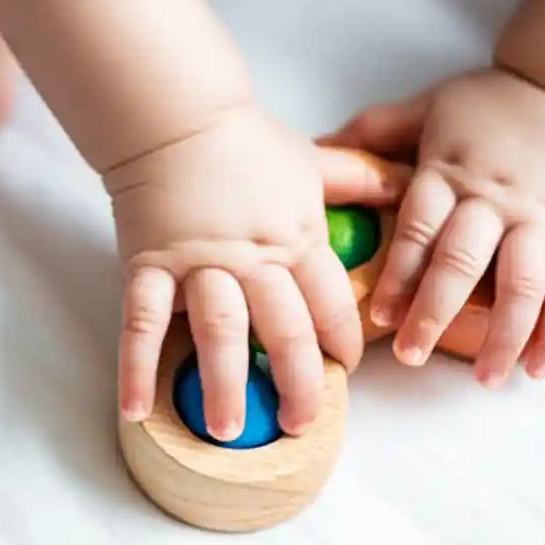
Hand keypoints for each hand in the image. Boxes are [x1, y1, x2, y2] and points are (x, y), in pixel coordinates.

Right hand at [109, 105, 400, 438]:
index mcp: (295, 238)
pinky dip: (137, 366)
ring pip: (220, 331)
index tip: (345, 371)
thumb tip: (406, 185)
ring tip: (227, 431)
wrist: (175, 114)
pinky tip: (137, 409)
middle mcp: (252, 258)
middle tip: (298, 424)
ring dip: (224, 383)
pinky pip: (143, 321)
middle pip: (283, 329)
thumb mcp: (311, 161)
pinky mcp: (150, 264)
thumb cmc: (244, 140)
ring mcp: (199, 264)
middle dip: (296, 381)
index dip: (342, 341)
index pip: (331, 302)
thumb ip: (357, 182)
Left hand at [320, 69, 544, 384]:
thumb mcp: (428, 107)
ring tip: (483, 380)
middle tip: (410, 357)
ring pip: (522, 285)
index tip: (378, 317)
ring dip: (503, 337)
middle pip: (462, 263)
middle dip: (434, 314)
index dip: (397, 274)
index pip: (418, 230)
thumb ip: (376, 130)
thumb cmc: (489, 103)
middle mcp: (492, 199)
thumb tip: (316, 144)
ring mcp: (538, 219)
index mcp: (449, 173)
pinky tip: (539, 368)